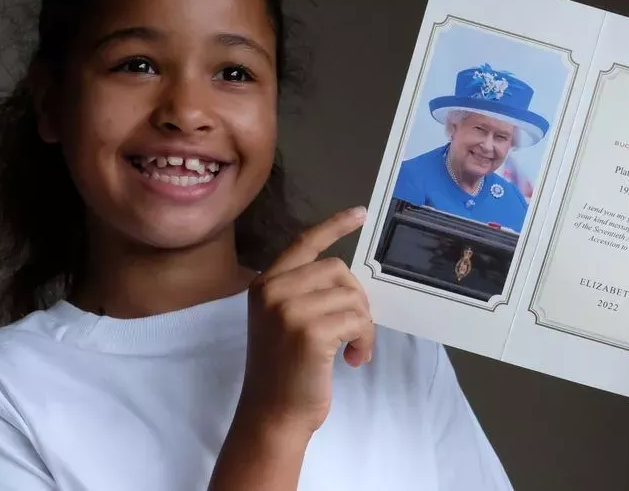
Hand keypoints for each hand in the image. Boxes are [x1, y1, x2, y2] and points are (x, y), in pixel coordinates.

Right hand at [237, 206, 375, 437]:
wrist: (272, 414)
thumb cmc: (282, 372)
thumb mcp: (282, 321)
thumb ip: (304, 293)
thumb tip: (349, 280)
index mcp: (264, 284)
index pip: (303, 242)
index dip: (334, 226)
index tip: (360, 214)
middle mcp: (272, 290)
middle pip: (337, 269)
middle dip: (356, 298)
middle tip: (355, 330)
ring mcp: (289, 310)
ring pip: (352, 296)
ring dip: (363, 324)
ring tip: (352, 350)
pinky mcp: (310, 331)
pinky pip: (357, 320)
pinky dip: (364, 340)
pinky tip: (353, 360)